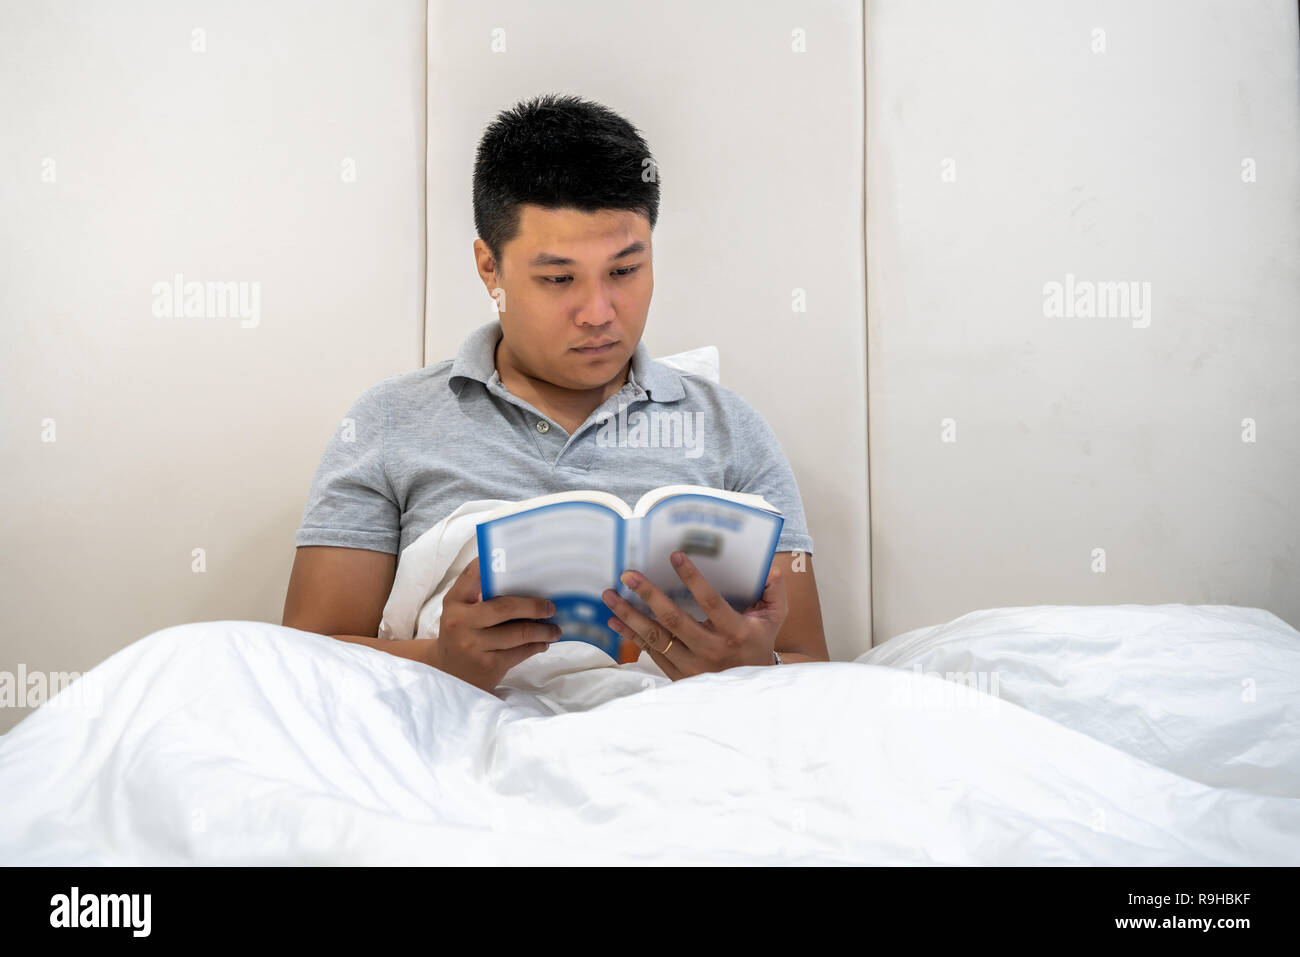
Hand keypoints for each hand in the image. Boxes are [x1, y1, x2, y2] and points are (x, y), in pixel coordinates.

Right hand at [434, 557, 559, 692]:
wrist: (449, 675)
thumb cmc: (461, 635)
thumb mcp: (460, 612)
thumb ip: (479, 593)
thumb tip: (521, 579)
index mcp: (454, 603)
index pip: (473, 575)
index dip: (493, 565)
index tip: (519, 559)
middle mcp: (461, 623)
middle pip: (506, 607)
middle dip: (534, 606)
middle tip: (550, 607)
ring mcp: (474, 646)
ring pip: (520, 633)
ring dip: (543, 630)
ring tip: (554, 629)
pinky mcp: (489, 666)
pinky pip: (522, 652)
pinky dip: (537, 646)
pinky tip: (542, 643)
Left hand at [601, 551, 787, 679]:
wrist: (751, 687)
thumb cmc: (759, 642)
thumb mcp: (774, 618)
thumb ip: (773, 591)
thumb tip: (768, 567)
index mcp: (736, 632)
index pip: (711, 602)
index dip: (693, 579)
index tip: (675, 556)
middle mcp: (712, 650)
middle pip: (674, 620)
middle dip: (648, 594)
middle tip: (628, 573)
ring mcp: (693, 666)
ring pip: (656, 638)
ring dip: (630, 615)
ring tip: (610, 595)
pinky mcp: (679, 675)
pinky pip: (650, 652)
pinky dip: (631, 636)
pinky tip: (614, 619)